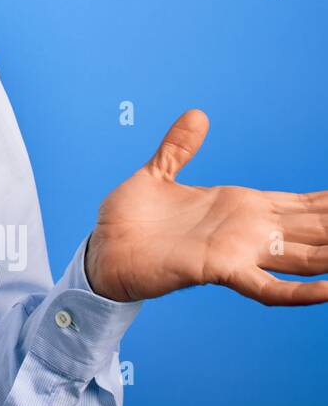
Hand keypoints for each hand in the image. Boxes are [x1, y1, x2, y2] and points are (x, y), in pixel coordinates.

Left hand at [84, 108, 327, 304]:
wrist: (100, 251)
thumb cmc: (130, 220)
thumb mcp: (157, 174)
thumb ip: (180, 147)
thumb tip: (198, 115)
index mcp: (242, 206)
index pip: (305, 203)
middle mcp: (251, 231)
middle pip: (317, 228)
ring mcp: (240, 252)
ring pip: (307, 256)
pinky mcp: (220, 270)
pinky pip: (269, 287)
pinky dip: (300, 291)